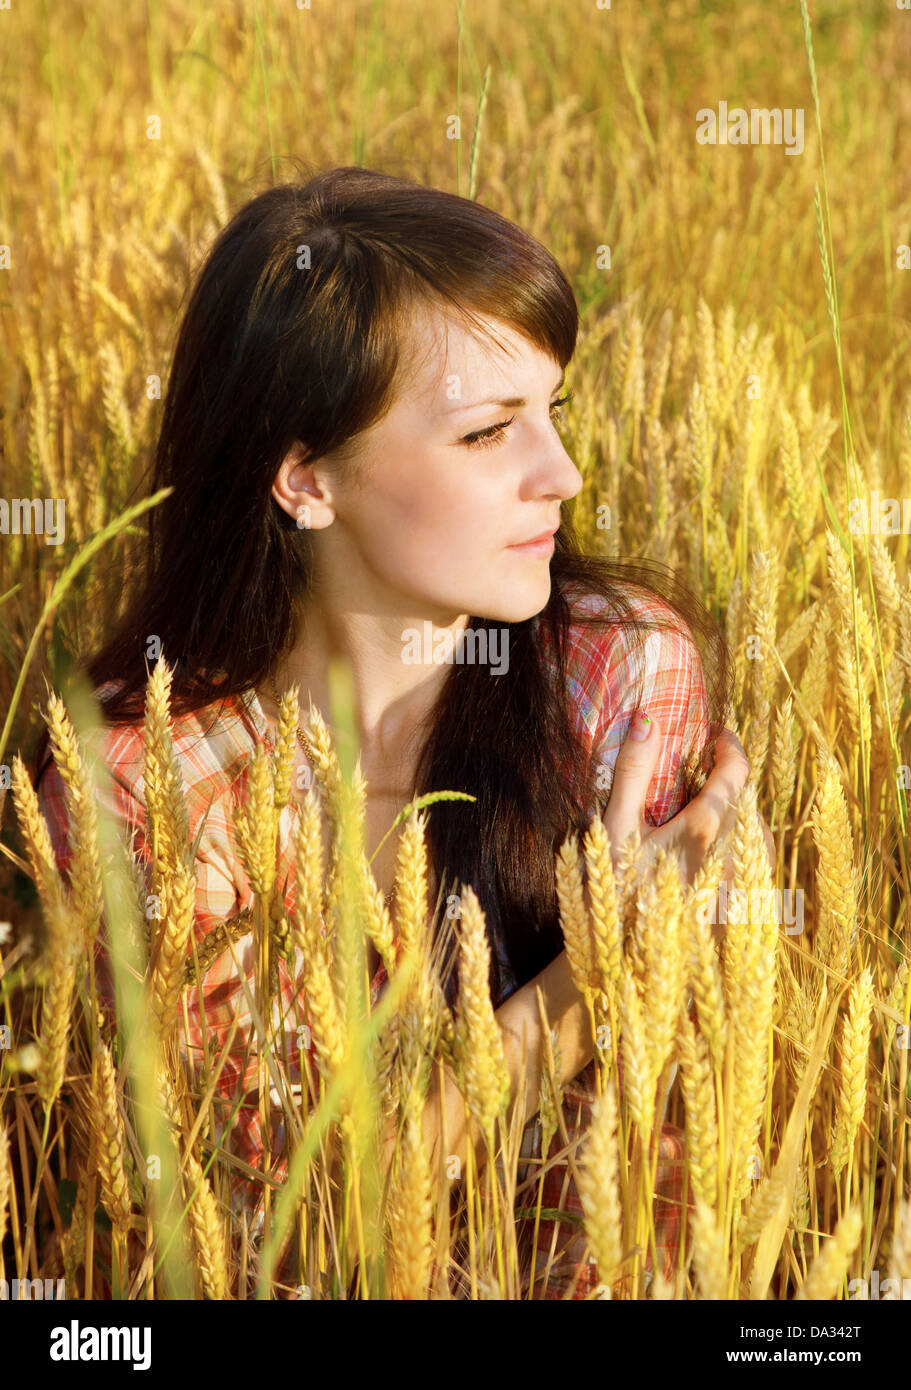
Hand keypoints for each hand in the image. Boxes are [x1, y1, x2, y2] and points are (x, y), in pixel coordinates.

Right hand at [600, 713, 773, 890]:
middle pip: (747, 799)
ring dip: (732, 814)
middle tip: (695, 774)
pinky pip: (753, 862)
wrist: (629, 965)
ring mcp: (747, 882)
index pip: (737, 767)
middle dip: (726, 780)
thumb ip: (633, 770)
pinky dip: (735, 847)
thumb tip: (648, 718)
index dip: (728, 741)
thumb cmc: (617, 893)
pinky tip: (705, 857)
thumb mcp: (615, 827)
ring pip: (753, 830)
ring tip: (699, 814)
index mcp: (708, 826)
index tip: (712, 731)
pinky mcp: (747, 907)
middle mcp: (739, 852)